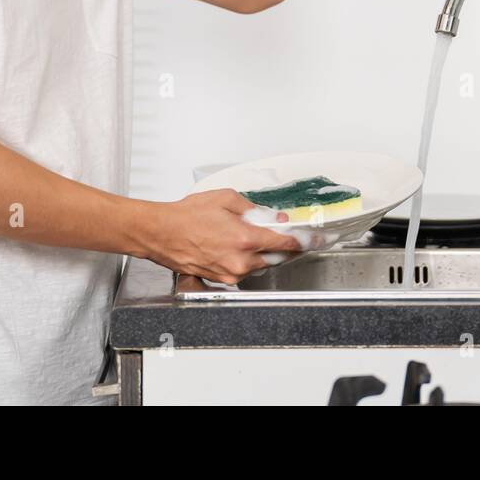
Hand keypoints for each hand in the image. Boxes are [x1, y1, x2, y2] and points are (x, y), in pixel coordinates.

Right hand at [138, 188, 301, 284]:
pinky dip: (245, 259)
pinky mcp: (221, 279)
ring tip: (241, 235)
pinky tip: (231, 245)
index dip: (305, 242)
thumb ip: (255, 209)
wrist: (161, 233)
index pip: (286, 244)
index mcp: (245, 238)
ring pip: (260, 265)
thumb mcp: (226, 199)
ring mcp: (231, 273)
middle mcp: (240, 260)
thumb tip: (274, 217)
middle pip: (276, 258)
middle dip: (281, 246)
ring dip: (261, 252)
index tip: (318, 240)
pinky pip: (244, 270)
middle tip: (278, 233)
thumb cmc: (187, 215)